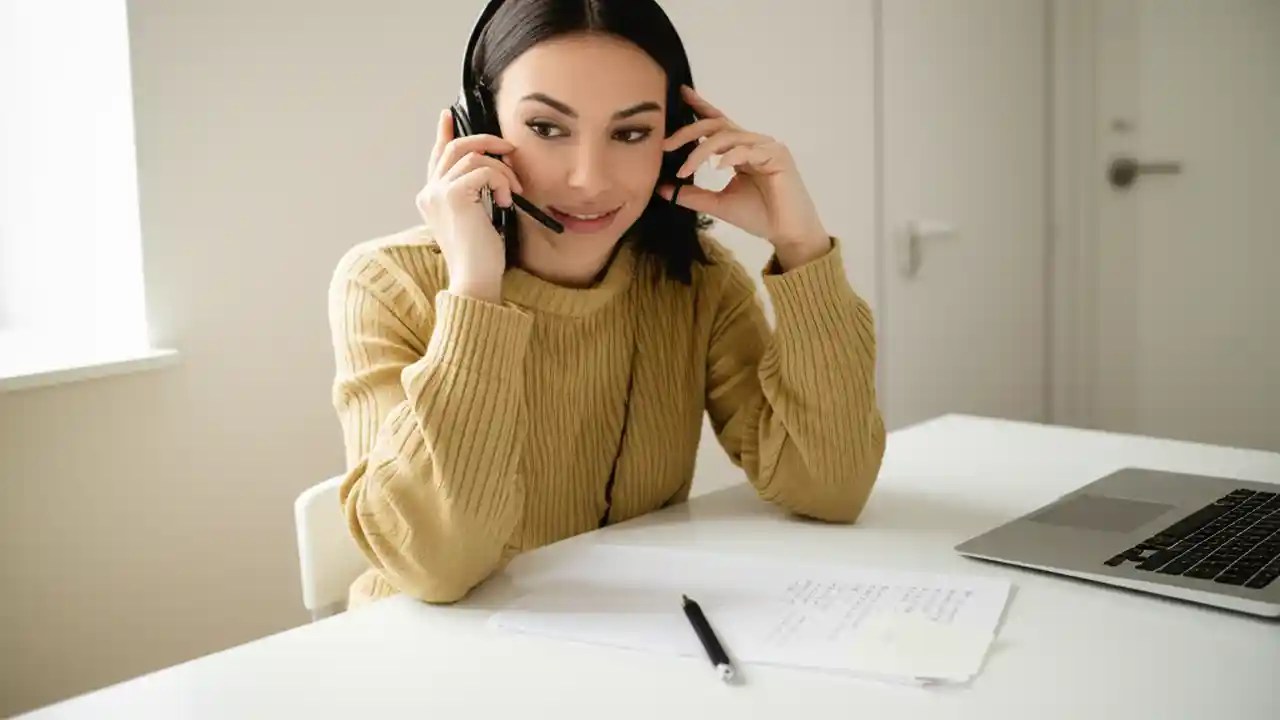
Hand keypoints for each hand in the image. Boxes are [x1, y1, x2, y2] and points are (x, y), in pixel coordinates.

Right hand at [416, 108, 523, 302]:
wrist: (475, 278)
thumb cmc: (480, 255)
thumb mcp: (475, 217)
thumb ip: (473, 192)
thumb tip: (489, 167)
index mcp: (431, 198)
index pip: (436, 157)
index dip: (443, 134)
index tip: (448, 115)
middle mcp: (429, 192)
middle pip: (455, 147)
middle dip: (486, 142)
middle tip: (508, 149)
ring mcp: (438, 193)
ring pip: (474, 157)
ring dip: (502, 171)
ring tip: (513, 192)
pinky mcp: (453, 195)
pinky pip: (484, 170)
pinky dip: (502, 181)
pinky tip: (506, 201)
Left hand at [658, 85, 830, 268]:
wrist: (787, 233)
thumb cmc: (758, 216)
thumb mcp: (717, 204)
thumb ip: (692, 194)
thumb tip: (662, 188)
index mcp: (740, 150)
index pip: (717, 123)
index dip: (700, 107)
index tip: (681, 93)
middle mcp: (753, 143)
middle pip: (717, 126)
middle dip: (689, 132)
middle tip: (666, 144)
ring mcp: (766, 147)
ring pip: (728, 137)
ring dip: (702, 151)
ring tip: (686, 169)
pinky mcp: (777, 156)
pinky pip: (748, 149)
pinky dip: (731, 157)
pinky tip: (718, 167)